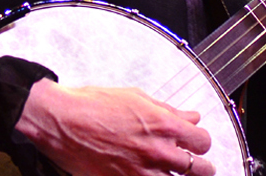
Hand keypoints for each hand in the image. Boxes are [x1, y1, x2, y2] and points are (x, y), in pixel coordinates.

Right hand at [15, 79, 214, 175]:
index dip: (201, 142)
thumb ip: (169, 110)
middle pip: (200, 169)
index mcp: (163, 125)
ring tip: (173, 173)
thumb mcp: (138, 98)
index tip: (196, 143)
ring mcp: (141, 171)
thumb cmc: (95, 105)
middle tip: (196, 166)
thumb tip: (191, 117)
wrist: (63, 122)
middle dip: (201, 166)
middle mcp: (157, 151)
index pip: (202, 142)